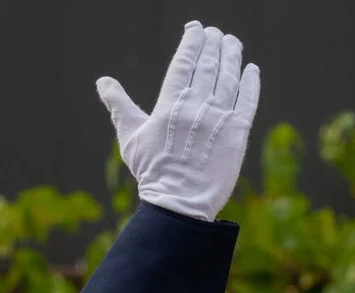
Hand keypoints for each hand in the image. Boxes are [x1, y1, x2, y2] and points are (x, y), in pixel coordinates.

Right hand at [95, 22, 260, 220]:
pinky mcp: (238, 133)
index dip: (192, 40)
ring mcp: (219, 118)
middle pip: (209, 64)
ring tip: (232, 42)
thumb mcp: (130, 137)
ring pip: (229, 77)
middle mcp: (197, 106)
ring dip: (232, 55)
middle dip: (213, 43)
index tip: (196, 28)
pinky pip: (248, 100)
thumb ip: (119, 105)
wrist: (179, 203)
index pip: (184, 61)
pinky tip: (252, 70)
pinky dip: (251, 83)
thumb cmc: (152, 171)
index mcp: (170, 104)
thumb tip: (103, 82)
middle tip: (217, 33)